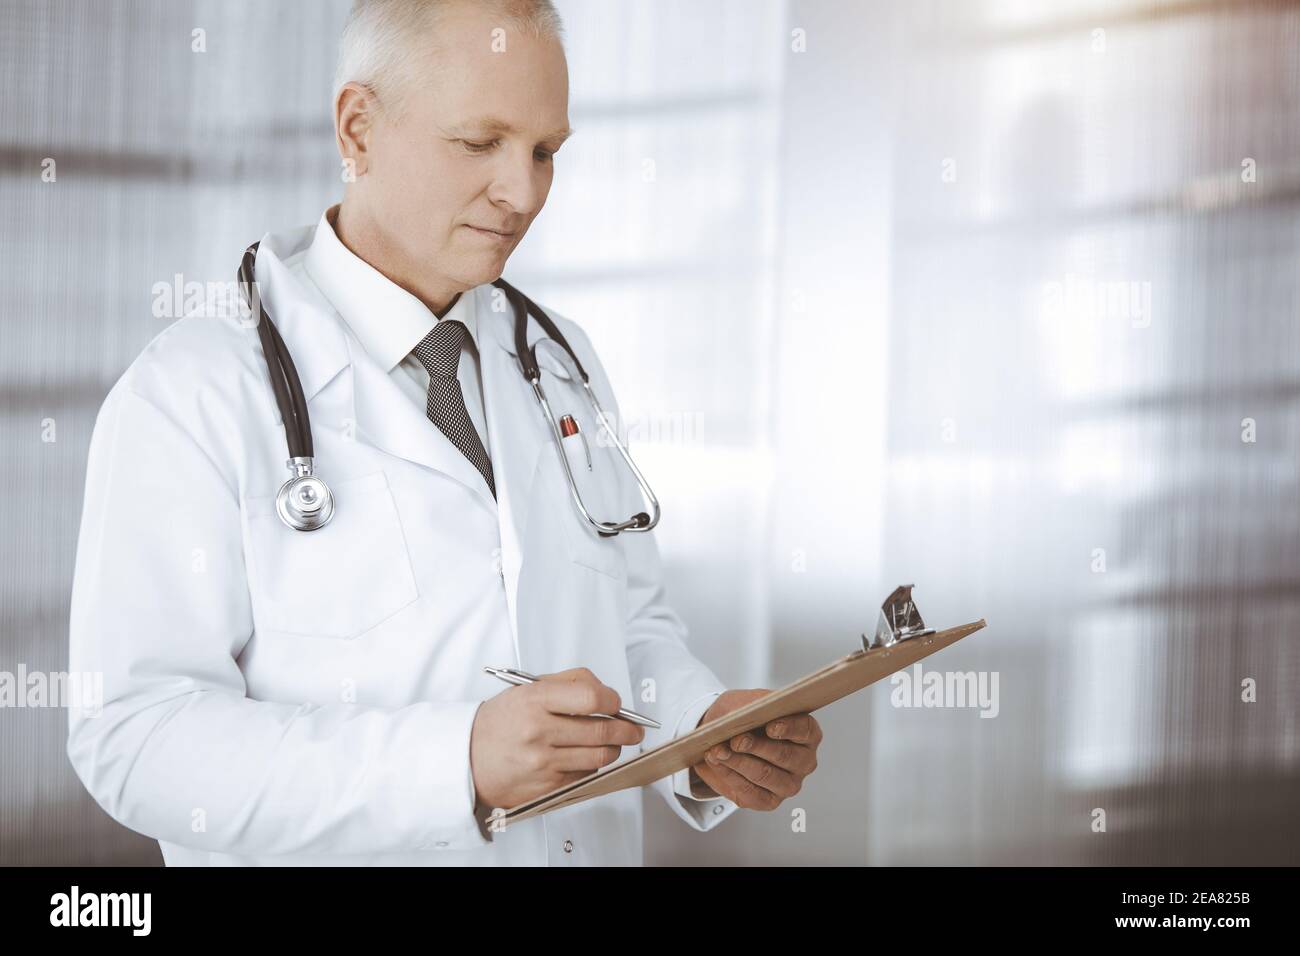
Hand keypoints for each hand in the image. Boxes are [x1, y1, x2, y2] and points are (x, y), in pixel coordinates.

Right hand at [469, 667, 643, 810]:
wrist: (467, 759)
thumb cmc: (499, 722)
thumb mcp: (526, 689)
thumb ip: (568, 683)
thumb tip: (606, 693)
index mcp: (534, 701)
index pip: (590, 697)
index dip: (613, 700)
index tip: (617, 703)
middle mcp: (538, 732)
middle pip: (602, 730)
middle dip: (627, 728)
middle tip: (634, 728)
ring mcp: (543, 762)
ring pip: (599, 756)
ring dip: (615, 748)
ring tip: (615, 742)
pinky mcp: (547, 786)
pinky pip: (585, 775)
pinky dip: (594, 765)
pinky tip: (587, 757)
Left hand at [688, 689, 821, 809]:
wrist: (725, 736)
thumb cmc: (743, 716)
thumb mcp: (747, 702)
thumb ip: (749, 707)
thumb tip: (742, 716)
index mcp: (807, 733)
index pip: (805, 730)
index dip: (789, 728)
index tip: (770, 726)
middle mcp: (803, 761)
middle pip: (784, 755)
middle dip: (756, 747)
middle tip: (735, 740)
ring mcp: (788, 784)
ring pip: (764, 775)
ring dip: (738, 762)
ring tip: (718, 751)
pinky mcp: (768, 800)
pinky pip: (749, 792)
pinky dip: (729, 775)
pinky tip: (717, 763)